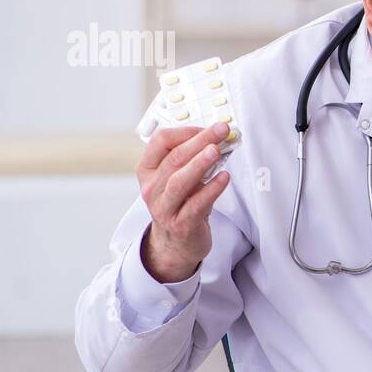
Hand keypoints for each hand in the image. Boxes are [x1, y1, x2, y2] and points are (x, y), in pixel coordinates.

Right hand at [136, 123, 231, 282]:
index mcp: (147, 170)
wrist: (176, 244)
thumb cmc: (180, 204)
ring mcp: (164, 207)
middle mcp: (151, 188)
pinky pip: (197, 203)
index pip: (160, 141)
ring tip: (216, 150)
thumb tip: (218, 138)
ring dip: (200, 163)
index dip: (186, 131)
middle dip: (199, 141)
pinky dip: (212, 189)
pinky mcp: (181, 224)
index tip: (208, 128)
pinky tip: (224, 177)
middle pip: (174, 158)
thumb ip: (191, 160)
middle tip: (220, 130)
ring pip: (180, 181)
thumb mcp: (177, 179)